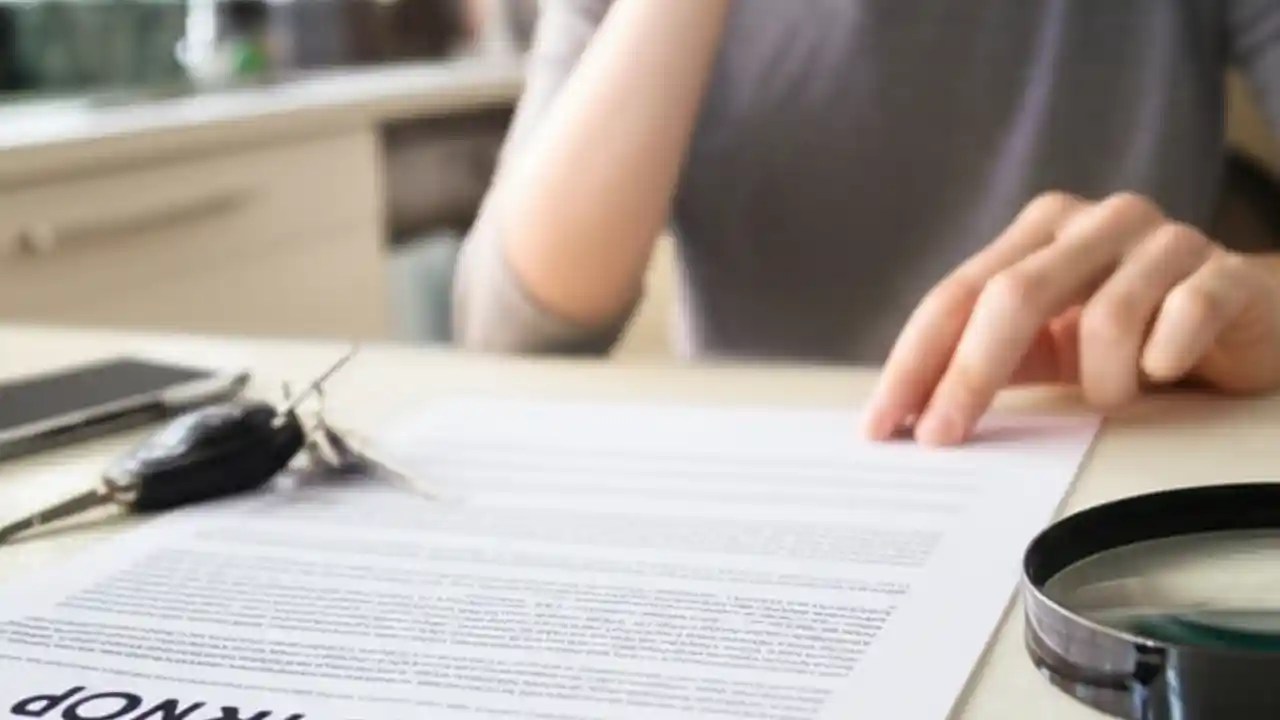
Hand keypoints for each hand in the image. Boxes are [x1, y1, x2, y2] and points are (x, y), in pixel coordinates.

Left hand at [863, 192, 1279, 445]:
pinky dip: (1165, 359)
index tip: (881, 424)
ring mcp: (1164, 240)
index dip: (914, 360)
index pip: (956, 294)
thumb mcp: (1050, 346)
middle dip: (968, 375)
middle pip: (1012, 296)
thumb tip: (913, 415)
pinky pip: (1185, 318)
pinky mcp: (1228, 271)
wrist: (1249, 316)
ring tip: (1116, 395)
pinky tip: (1167, 371)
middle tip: (942, 436)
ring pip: (1103, 318)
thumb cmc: (1133, 333)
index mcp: (1039, 232)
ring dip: (1099, 380)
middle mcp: (1095, 222)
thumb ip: (991, 362)